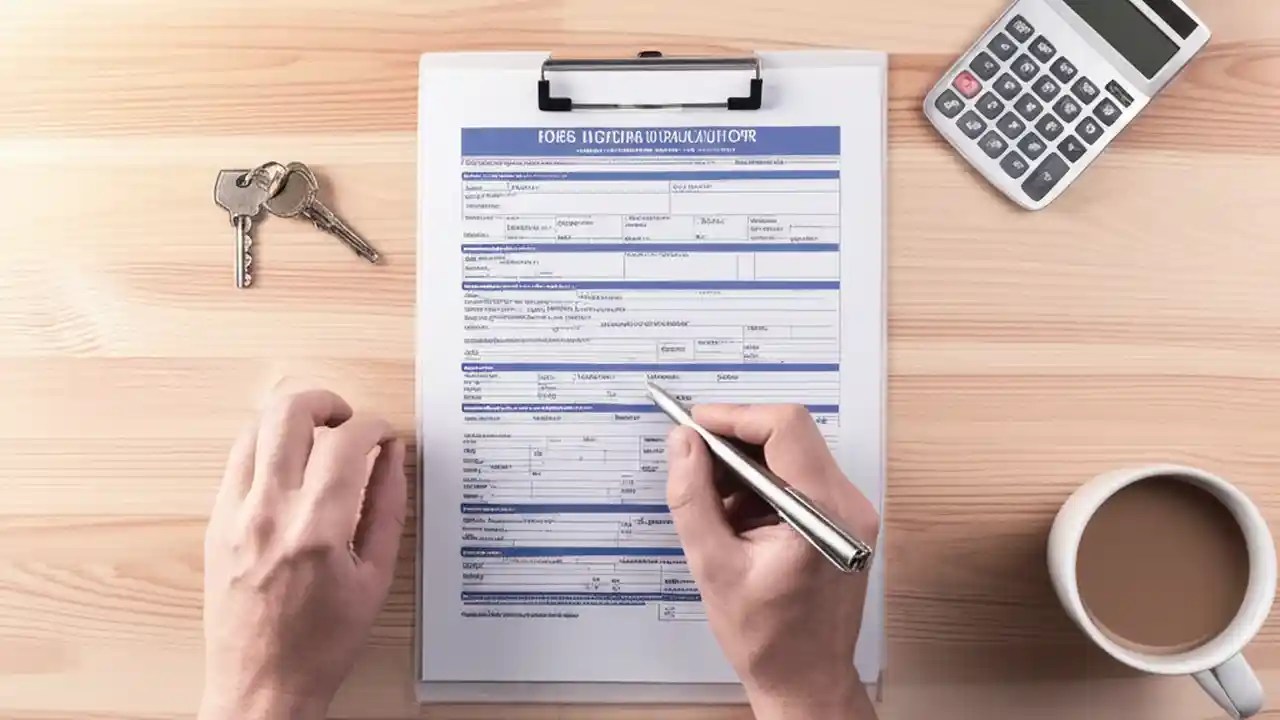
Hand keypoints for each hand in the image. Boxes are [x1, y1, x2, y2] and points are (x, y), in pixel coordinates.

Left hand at [200, 390, 407, 719]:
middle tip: (347, 419)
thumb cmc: (323, 643)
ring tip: (317, 437)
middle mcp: (268, 514)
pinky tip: (289, 466)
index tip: (385, 434)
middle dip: (325, 402)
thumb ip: (386, 507)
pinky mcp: (214, 522)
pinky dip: (266, 446)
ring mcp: (233, 515)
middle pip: (289, 414)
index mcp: (317, 531)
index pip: (346, 442)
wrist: (261, 685)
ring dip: (291, 419)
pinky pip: (237, 460)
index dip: (374, 425)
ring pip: (255, 428)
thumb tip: (393, 456)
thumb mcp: (375, 577)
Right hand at [665, 404, 879, 719]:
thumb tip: (682, 444)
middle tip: (693, 461)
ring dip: (746, 468)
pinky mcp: (843, 519)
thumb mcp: (712, 565)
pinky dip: (762, 486)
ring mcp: (851, 512)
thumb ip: (692, 497)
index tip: (695, 424)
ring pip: (792, 454)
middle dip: (735, 442)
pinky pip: (799, 478)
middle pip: (790, 436)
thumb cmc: (767, 638)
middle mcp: (849, 505)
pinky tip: (736, 519)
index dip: (734, 417)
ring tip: (713, 505)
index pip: (785, 428)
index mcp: (823, 514)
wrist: (806, 680)